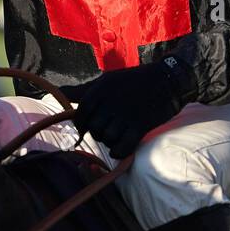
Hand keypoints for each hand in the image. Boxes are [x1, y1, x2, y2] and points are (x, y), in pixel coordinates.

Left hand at [70, 58, 197, 158]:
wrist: (169, 79)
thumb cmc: (136, 80)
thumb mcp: (109, 80)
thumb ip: (85, 90)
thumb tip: (60, 93)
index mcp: (101, 89)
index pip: (81, 113)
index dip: (82, 124)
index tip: (86, 127)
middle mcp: (110, 102)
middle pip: (94, 128)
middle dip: (99, 132)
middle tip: (109, 128)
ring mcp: (125, 114)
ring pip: (107, 138)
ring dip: (110, 140)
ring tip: (118, 134)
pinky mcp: (140, 126)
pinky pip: (122, 147)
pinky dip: (119, 151)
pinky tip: (121, 147)